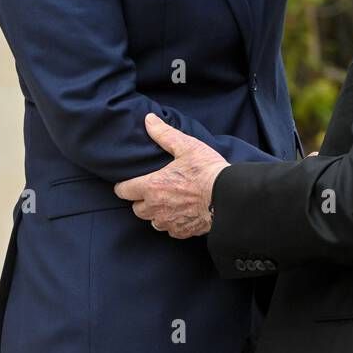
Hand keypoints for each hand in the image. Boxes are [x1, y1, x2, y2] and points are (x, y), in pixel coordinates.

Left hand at [113, 114, 229, 238]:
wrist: (228, 197)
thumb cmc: (207, 171)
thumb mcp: (186, 146)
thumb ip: (164, 134)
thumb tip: (149, 120)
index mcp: (152, 187)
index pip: (123, 191)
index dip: (124, 186)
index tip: (130, 182)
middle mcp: (156, 208)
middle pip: (136, 209)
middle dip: (141, 200)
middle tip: (154, 190)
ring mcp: (169, 222)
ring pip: (153, 221)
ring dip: (156, 213)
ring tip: (169, 201)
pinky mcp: (182, 232)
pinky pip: (170, 229)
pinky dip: (173, 222)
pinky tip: (183, 212)